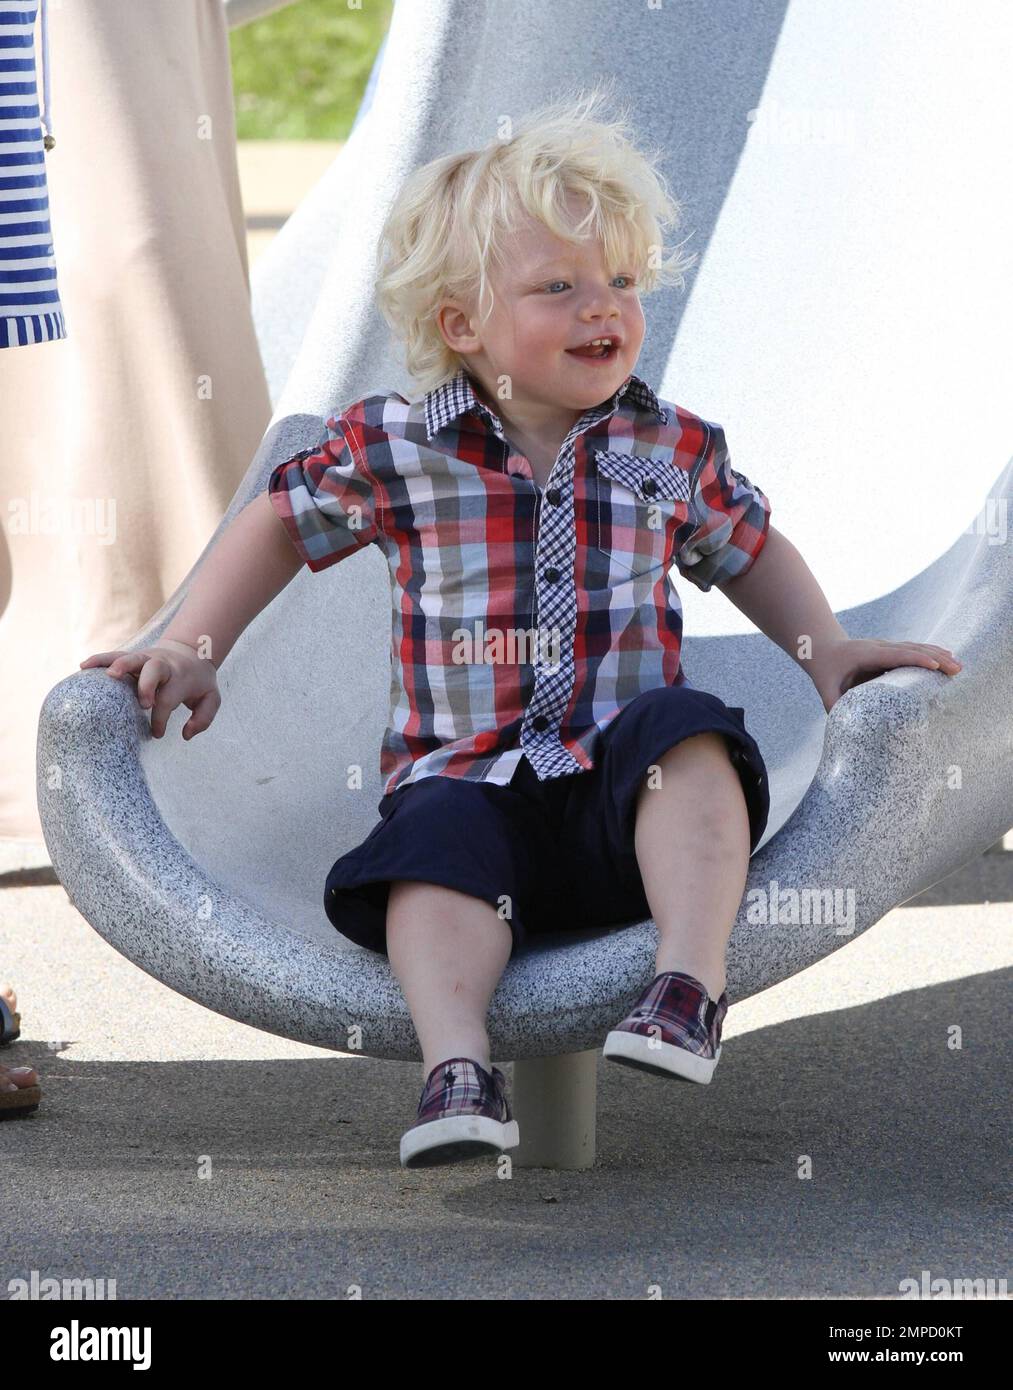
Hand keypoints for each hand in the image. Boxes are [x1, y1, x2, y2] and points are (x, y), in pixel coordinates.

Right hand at [79, 640, 220, 739]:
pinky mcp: (134, 656)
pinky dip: (100, 659)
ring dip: (119, 665)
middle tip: (143, 704)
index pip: (169, 698)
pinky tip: (84, 666)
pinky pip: (115, 654)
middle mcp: (163, 665)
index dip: (161, 718)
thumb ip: (204, 718)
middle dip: (147, 686)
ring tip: (106, 676)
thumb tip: (186, 734)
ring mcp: (147, 658)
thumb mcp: (211, 698)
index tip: (157, 733)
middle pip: (154, 670)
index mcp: (181, 678)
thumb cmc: (198, 682)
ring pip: (132, 657)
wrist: (193, 651)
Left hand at [812, 638, 962, 713]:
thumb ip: (834, 705)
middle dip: (935, 658)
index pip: (894, 655)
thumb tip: (846, 726)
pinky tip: (947, 657)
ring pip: (916, 647)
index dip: (915, 659)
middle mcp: (879, 647)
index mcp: (865, 655)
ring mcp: (886, 646)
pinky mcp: (890, 650)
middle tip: (956, 670)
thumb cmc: (825, 672)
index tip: (935, 666)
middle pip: (911, 649)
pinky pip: (913, 650)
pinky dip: (931, 653)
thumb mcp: (824, 689)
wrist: (823, 648)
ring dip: (938, 655)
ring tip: (958, 666)